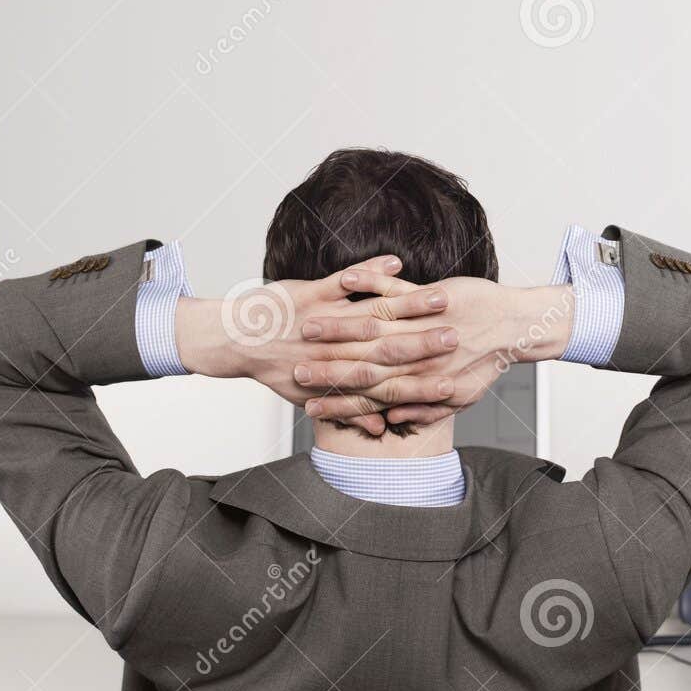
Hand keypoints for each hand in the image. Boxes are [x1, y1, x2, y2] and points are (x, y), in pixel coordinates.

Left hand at [175, 257, 461, 435]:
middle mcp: (333, 352)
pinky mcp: (310, 294)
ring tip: (442, 299)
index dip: (421, 386)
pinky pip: (346, 282)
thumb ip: (350, 411)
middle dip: (426, 343)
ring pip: (372, 315)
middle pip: (388, 349)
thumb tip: (382, 428)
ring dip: (408, 307)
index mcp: (336, 378)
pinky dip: (372, 272)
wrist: (233, 342)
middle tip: (458, 338)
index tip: (452, 383)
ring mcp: (323, 321)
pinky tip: (397, 262)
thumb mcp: (308, 398)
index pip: (386, 385)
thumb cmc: (273, 370)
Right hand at [294, 278, 574, 427]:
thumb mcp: (461, 394)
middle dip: (326, 366)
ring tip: (309, 325)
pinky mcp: (433, 295)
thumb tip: (391, 423)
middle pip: (363, 362)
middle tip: (296, 368)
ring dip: (339, 326)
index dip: (338, 402)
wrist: (519, 327)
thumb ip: (425, 411)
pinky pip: (395, 286)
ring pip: (374, 324)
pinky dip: (370, 280)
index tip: (309, 407)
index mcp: (422, 381)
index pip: (371, 395)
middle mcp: (420, 356)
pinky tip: (346, 280)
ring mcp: (424, 323)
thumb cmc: (488, 360)